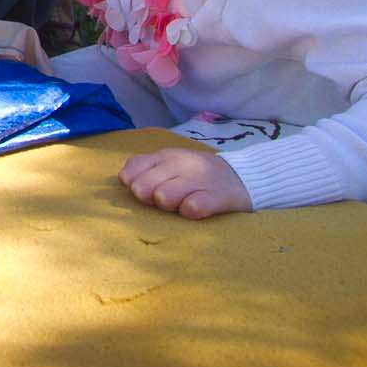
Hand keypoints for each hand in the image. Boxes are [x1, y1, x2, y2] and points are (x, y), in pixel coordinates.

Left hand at [118, 148, 252, 219]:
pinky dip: (190, 211)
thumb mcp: (170, 164)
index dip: (133, 184)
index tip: (145, 191)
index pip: (132, 170)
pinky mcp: (217, 197)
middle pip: (143, 188)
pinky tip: (195, 209)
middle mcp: (180, 164)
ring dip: (168, 206)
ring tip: (181, 204)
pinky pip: (191, 208)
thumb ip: (144, 168)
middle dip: (149, 199)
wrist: (242, 178)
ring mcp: (198, 179)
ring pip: (162, 197)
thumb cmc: (197, 174)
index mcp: (165, 156)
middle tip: (166, 200)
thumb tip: (124, 179)